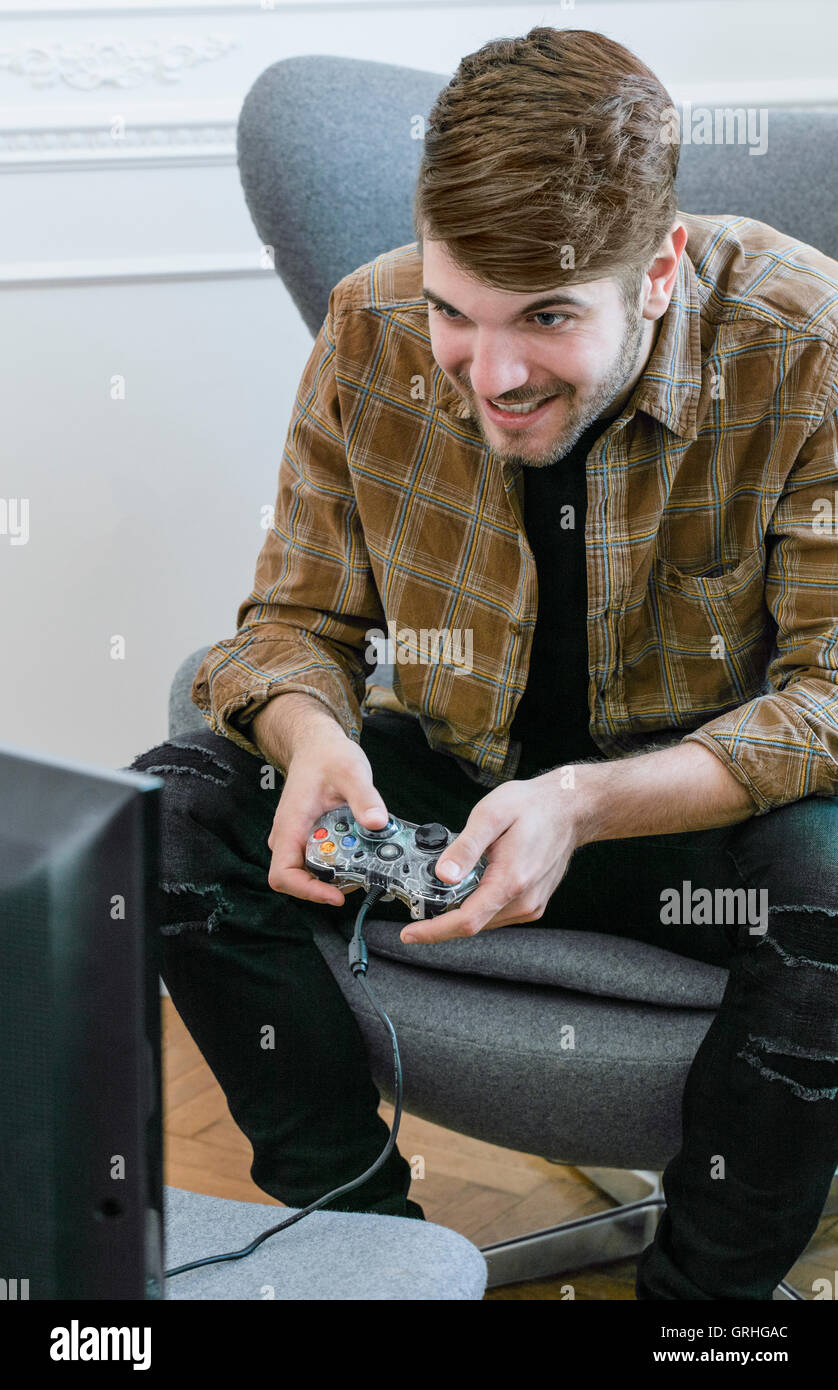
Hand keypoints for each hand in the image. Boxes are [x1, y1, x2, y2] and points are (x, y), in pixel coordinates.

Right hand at [266, 736, 388, 907]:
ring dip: (339, 871)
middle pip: (300, 879)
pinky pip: (322, 858)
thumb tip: (378, 823)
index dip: (307, 891)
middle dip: (332, 883)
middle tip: (364, 873)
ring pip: (313, 870)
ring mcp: (298, 837)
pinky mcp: (310, 836)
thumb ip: (364, 798)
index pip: (283, 875)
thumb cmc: (326, 755)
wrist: (317, 744)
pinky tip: (362, 848)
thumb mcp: (351, 772)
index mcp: (291, 825)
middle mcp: (289, 836)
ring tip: (367, 859)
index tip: (336, 895)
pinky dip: (341, 859)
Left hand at [399, 773, 578, 944]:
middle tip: (417, 904)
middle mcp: (523, 901)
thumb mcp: (491, 815)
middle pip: (472, 923)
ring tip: (442, 890)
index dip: (433, 931)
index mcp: (510, 881)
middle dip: (441, 919)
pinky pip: (497, 913)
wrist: (570, 808)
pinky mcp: (533, 903)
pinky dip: (478, 906)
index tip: (409, 934)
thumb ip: (466, 847)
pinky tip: (471, 885)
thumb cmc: (532, 806)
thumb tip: (443, 875)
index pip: (466, 921)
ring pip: (484, 920)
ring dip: (460, 911)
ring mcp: (531, 905)